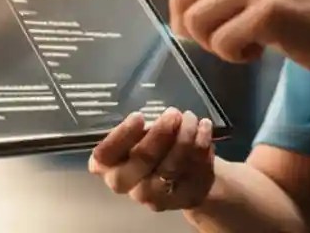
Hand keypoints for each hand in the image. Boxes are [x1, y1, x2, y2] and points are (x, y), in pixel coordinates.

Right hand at [89, 108, 215, 212]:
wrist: (182, 174)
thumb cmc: (152, 147)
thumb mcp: (138, 136)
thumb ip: (139, 130)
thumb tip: (153, 122)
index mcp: (108, 167)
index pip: (105, 155)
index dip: (122, 135)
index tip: (140, 116)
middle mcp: (129, 186)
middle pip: (142, 160)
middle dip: (160, 133)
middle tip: (173, 113)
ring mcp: (156, 196)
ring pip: (172, 165)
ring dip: (185, 135)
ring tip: (190, 117)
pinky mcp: (184, 198)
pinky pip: (195, 169)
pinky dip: (202, 144)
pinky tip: (204, 127)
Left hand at [99, 0, 309, 76]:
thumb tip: (180, 13)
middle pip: (180, 2)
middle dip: (190, 32)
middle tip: (223, 43)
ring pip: (196, 25)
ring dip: (217, 47)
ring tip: (251, 44)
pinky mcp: (267, 9)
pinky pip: (221, 44)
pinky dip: (236, 57)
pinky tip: (263, 50)